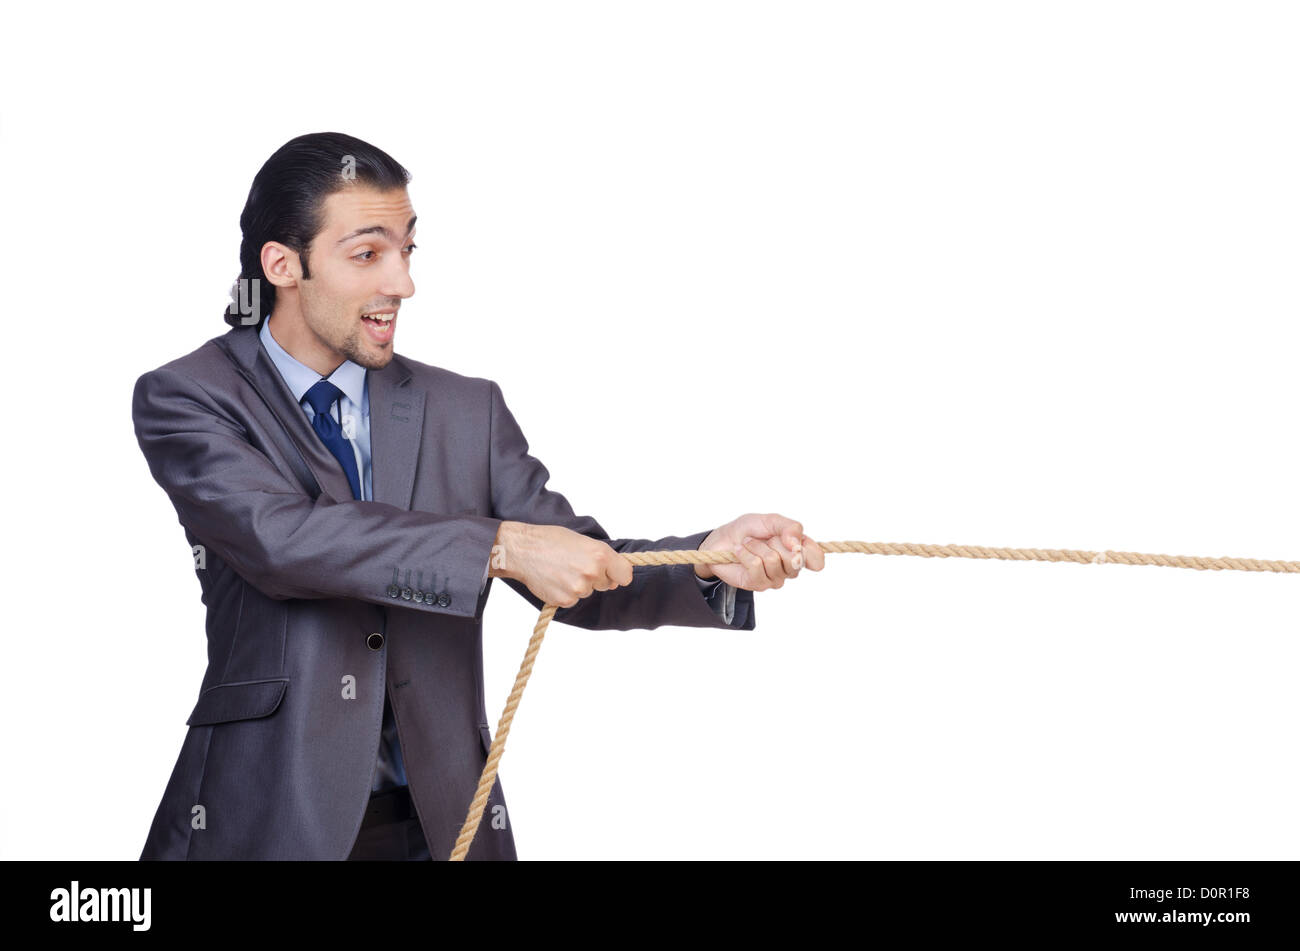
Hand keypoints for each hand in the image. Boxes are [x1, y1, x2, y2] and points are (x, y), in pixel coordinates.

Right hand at [490, 521, 633, 607]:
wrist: (522, 550)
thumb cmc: (551, 540)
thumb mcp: (583, 541)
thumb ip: (602, 558)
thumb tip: (615, 578)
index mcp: (600, 554)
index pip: (625, 575)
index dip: (619, 574)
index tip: (614, 574)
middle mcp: (593, 572)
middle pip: (607, 584)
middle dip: (596, 578)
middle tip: (576, 565)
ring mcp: (579, 588)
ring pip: (588, 592)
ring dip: (579, 585)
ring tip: (561, 570)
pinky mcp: (566, 600)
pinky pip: (574, 599)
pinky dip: (566, 593)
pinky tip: (554, 580)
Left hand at [694, 513, 824, 589]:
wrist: (722, 539)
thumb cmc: (749, 529)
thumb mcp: (771, 520)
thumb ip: (790, 528)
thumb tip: (797, 545)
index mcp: (798, 550)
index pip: (816, 559)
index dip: (808, 551)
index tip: (792, 540)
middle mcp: (790, 567)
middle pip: (795, 560)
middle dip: (775, 542)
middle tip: (764, 539)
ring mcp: (775, 578)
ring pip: (773, 561)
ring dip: (757, 546)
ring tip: (749, 544)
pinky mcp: (758, 584)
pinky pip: (757, 566)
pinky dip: (745, 553)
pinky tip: (740, 552)